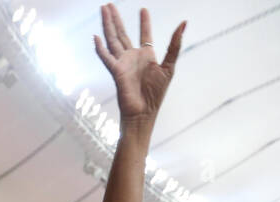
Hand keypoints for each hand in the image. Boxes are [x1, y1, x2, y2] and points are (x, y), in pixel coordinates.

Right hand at [93, 5, 184, 121]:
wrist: (144, 113)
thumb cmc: (156, 94)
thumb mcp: (169, 66)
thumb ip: (174, 45)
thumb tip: (183, 24)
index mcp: (146, 56)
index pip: (144, 34)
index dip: (144, 22)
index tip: (143, 10)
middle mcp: (132, 57)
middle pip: (122, 33)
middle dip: (116, 18)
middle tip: (109, 4)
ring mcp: (122, 64)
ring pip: (113, 39)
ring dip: (107, 25)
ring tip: (103, 10)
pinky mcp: (116, 71)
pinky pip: (106, 57)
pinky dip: (100, 48)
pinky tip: (95, 37)